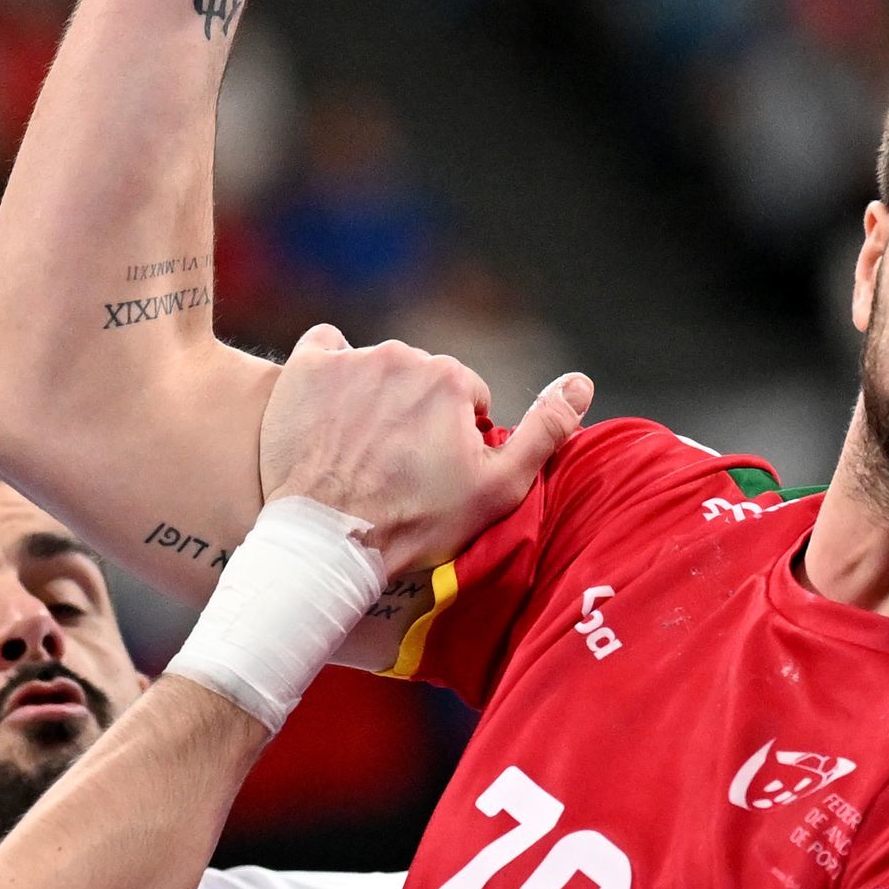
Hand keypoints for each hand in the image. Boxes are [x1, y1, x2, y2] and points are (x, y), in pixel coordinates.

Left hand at [259, 326, 591, 583]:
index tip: (437, 471)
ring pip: (376, 368)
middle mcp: (403, 356)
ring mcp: (350, 359)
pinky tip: (327, 409)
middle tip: (398, 466)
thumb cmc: (416, 521)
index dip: (458, 436)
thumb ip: (547, 429)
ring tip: (361, 450)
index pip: (467, 397)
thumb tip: (582, 382)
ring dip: (374, 397)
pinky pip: (324, 348)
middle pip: (421, 379)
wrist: (329, 539)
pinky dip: (328, 372)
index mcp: (452, 379)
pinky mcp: (306, 368)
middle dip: (416, 414)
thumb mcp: (498, 486)